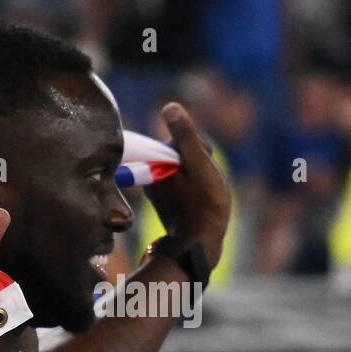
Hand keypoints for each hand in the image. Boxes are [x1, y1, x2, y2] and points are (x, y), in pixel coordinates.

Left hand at [144, 103, 230, 268]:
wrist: (199, 242)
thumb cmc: (204, 202)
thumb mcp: (198, 163)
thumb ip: (185, 135)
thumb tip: (169, 106)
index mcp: (154, 164)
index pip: (180, 140)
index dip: (198, 147)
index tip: (205, 163)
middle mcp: (149, 175)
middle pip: (179, 152)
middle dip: (197, 159)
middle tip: (205, 180)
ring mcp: (155, 188)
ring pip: (180, 166)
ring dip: (196, 172)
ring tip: (203, 190)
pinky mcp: (162, 200)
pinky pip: (179, 180)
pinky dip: (191, 184)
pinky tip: (198, 198)